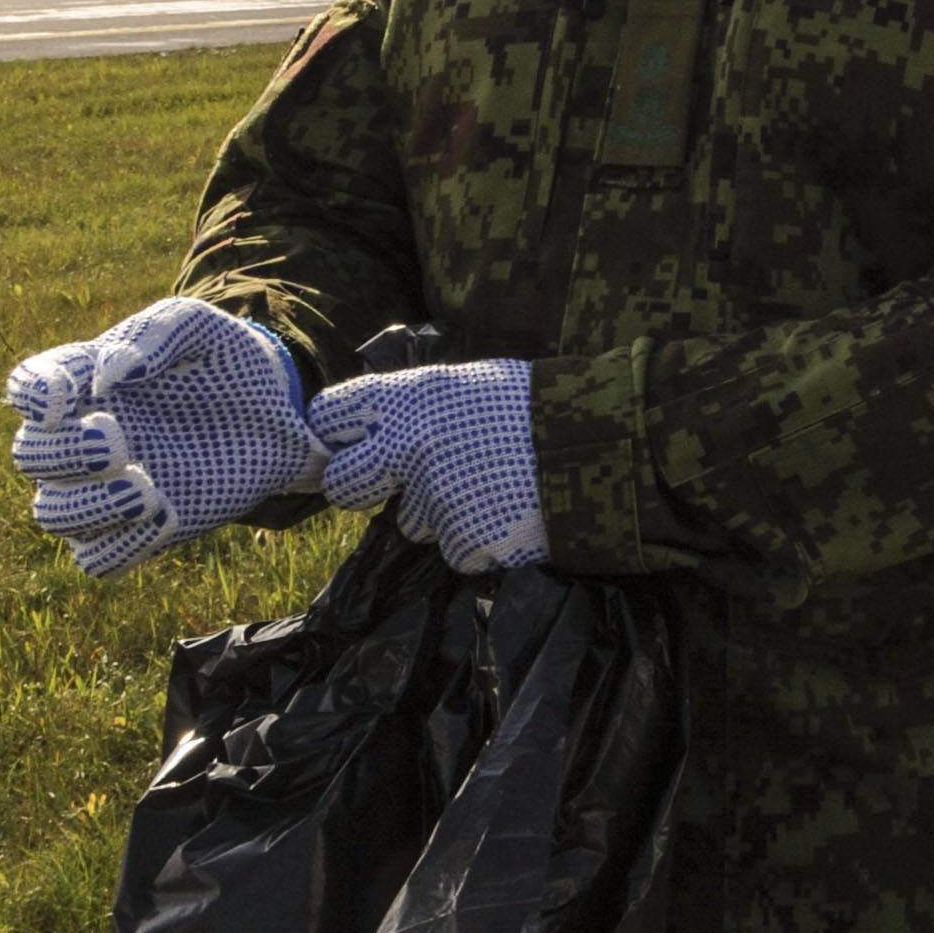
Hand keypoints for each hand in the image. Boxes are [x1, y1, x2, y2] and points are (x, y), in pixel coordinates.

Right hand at [7, 297, 324, 576]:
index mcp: (81, 382)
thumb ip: (153, 333)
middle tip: (119, 442)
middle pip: (29, 455)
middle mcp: (78, 438)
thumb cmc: (223, 358)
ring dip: (88, 506)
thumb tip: (106, 374)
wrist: (277, 409)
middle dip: (64, 452)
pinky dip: (121, 546)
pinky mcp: (133, 530)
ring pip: (53, 514)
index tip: (67, 398)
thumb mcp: (198, 326)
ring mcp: (101, 489)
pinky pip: (98, 559)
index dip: (33, 394)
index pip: (27, 387)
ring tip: (148, 490)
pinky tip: (168, 516)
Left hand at [307, 360, 548, 570]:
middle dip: (365, 486)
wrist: (604, 443)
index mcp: (411, 397)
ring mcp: (435, 498)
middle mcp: (409, 447)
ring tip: (489, 487)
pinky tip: (508, 513)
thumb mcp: (470, 383)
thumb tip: (376, 432)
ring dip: (440, 513)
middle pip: (342, 483)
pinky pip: (454, 548)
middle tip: (402, 481)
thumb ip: (418, 407)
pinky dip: (477, 538)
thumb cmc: (536, 406)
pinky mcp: (463, 541)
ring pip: (410, 521)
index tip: (352, 442)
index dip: (336, 432)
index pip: (329, 414)